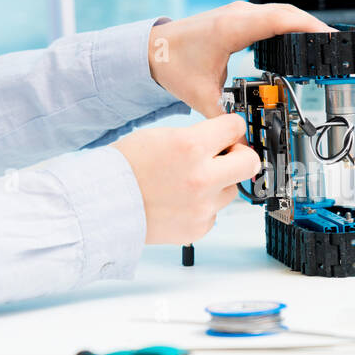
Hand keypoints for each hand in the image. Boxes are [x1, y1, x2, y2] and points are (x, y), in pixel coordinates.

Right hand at [112, 114, 257, 243]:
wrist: (105, 204)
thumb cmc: (125, 168)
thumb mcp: (160, 136)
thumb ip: (195, 137)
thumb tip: (221, 140)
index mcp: (191, 146)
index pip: (235, 127)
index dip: (231, 127)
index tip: (228, 131)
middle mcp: (202, 177)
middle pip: (250, 161)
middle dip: (241, 155)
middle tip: (226, 157)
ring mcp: (203, 206)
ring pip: (231, 189)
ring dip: (218, 183)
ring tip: (189, 183)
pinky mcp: (199, 227)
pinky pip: (214, 212)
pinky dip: (202, 206)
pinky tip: (180, 201)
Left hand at [147, 1, 332, 118]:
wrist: (152, 48)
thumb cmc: (172, 64)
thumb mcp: (200, 96)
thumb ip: (224, 120)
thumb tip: (244, 143)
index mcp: (230, 28)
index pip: (279, 20)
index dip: (308, 27)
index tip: (331, 39)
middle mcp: (237, 14)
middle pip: (287, 13)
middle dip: (315, 27)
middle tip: (340, 47)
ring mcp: (238, 12)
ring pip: (281, 11)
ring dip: (304, 24)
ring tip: (327, 43)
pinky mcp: (238, 16)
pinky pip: (271, 15)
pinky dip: (290, 23)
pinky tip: (301, 38)